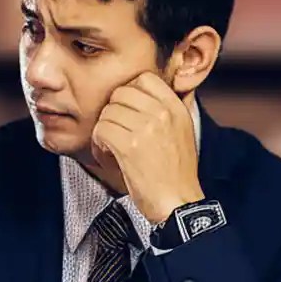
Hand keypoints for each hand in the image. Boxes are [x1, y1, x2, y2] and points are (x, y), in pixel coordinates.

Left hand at [90, 72, 203, 224]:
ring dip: (104, 130)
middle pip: (120, 93)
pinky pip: (101, 130)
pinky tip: (108, 156)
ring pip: (108, 112)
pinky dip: (99, 144)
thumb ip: (165, 110)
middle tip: (116, 132)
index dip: (129, 93)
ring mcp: (146, 128)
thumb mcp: (181, 132)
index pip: (144, 78)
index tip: (128, 112)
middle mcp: (162, 113)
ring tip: (112, 147)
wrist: (178, 203)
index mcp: (176, 108)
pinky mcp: (129, 146)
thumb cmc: (176, 174)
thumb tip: (140, 93)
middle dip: (113, 112)